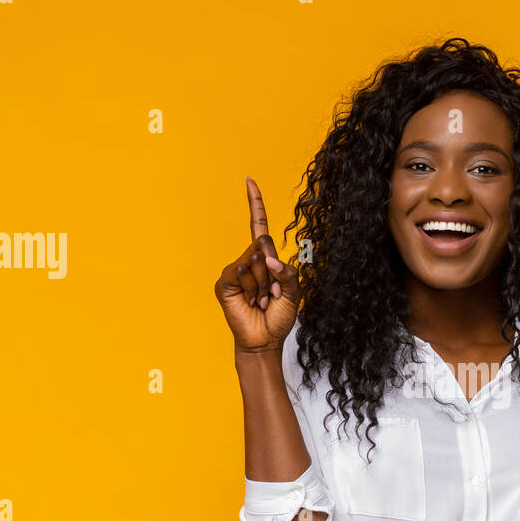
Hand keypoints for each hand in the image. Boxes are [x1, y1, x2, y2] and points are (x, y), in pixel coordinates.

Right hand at [214, 176, 302, 352]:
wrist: (265, 339)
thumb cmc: (279, 317)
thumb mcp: (295, 292)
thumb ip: (289, 272)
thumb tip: (268, 258)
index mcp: (264, 259)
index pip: (259, 226)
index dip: (255, 203)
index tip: (249, 180)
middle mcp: (247, 260)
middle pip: (263, 245)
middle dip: (274, 272)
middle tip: (273, 294)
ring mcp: (234, 271)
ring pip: (254, 261)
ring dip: (265, 284)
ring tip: (262, 300)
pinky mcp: (224, 283)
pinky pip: (240, 272)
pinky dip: (252, 288)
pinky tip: (251, 301)